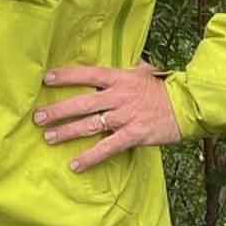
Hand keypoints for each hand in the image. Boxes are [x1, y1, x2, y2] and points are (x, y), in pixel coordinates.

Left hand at [34, 63, 181, 171]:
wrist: (187, 106)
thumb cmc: (163, 89)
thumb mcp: (144, 72)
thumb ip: (129, 68)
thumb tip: (126, 60)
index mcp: (119, 78)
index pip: (87, 74)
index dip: (66, 76)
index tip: (46, 79)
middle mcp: (118, 96)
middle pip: (82, 103)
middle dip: (58, 110)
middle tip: (37, 117)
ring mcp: (125, 116)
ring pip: (90, 125)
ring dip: (67, 132)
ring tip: (48, 137)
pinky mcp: (133, 135)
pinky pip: (107, 147)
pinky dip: (90, 157)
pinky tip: (75, 164)